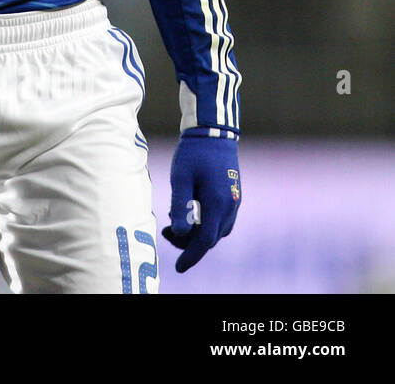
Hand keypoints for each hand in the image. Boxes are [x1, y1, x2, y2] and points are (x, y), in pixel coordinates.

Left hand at [161, 133, 239, 272]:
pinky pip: (220, 219)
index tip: (179, 268)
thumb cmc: (193, 154)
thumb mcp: (180, 178)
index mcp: (218, 204)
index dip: (191, 255)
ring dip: (197, 233)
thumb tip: (178, 232)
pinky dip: (205, 223)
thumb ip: (179, 206)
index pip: (205, 240)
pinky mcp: (232, 195)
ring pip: (217, 230)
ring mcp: (234, 201)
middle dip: (189, 243)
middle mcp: (230, 206)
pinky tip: (189, 212)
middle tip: (166, 232)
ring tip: (174, 222)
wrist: (213, 132)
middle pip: (211, 238)